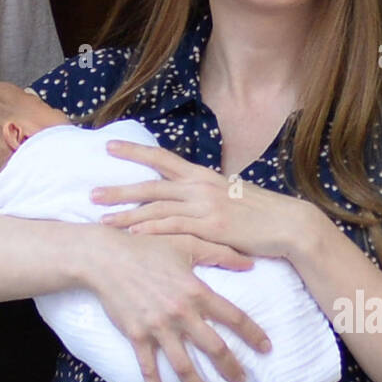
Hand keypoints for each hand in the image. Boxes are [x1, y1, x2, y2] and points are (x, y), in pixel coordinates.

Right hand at [83, 223, 271, 381]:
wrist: (105, 258)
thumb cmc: (147, 247)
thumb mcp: (186, 243)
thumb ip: (220, 253)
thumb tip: (249, 264)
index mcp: (197, 291)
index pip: (234, 317)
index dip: (253, 334)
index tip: (266, 348)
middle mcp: (181, 314)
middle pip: (214, 348)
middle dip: (231, 369)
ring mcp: (158, 328)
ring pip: (183, 366)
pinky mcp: (137, 336)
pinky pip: (149, 367)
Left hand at [92, 140, 317, 261]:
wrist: (289, 224)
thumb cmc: (262, 214)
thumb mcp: (232, 196)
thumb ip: (209, 194)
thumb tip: (193, 197)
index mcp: (204, 176)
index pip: (163, 159)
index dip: (135, 152)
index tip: (109, 147)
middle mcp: (201, 186)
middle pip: (152, 183)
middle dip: (119, 187)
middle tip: (91, 192)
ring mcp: (205, 206)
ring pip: (157, 207)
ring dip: (127, 214)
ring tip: (103, 219)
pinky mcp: (211, 226)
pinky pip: (174, 227)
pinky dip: (151, 230)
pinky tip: (133, 235)